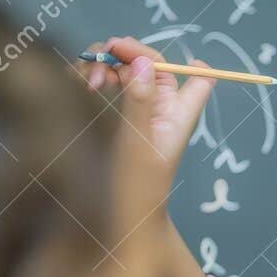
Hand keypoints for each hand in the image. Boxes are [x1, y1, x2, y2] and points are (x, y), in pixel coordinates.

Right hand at [74, 37, 215, 276]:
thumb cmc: (133, 188)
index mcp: (178, 114)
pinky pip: (104, 86)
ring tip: (89, 82)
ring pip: (123, 70)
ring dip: (104, 64)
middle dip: (125, 54)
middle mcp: (160, 110)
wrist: (117, 222)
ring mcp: (136, 114)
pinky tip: (81, 86)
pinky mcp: (112, 120)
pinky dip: (91, 78)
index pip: (195, 78)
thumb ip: (140, 101)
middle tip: (103, 61)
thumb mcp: (137, 144)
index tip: (145, 55)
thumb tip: (144, 62)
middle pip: (149, 64)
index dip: (184, 62)